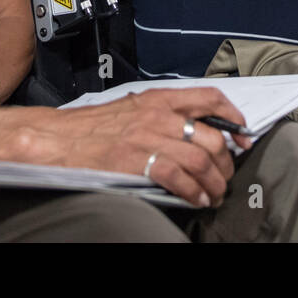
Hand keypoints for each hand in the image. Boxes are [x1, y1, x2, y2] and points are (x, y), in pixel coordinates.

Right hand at [26, 88, 252, 207]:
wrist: (55, 138)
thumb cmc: (90, 127)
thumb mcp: (132, 108)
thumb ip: (162, 114)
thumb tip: (195, 130)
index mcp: (158, 98)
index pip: (209, 97)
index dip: (233, 117)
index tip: (243, 135)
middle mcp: (157, 114)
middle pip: (212, 136)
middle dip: (226, 162)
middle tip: (224, 177)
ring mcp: (146, 137)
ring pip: (200, 159)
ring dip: (213, 182)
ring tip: (213, 194)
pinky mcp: (135, 161)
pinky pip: (178, 177)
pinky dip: (193, 192)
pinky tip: (195, 199)